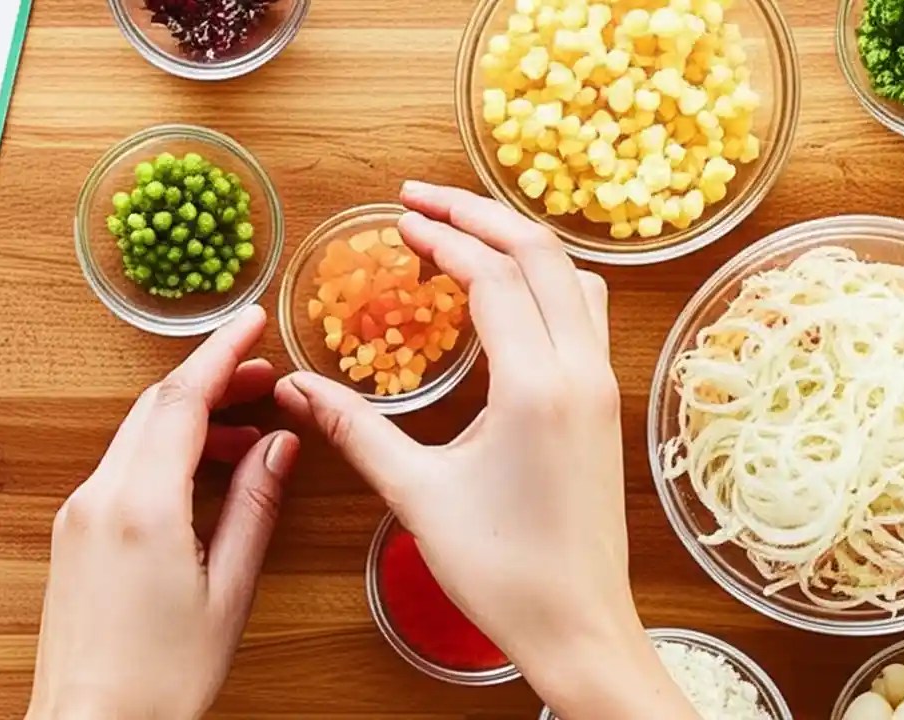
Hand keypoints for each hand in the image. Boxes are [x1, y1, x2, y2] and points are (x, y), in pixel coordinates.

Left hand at [27, 306, 298, 719]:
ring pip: (140, 432)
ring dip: (194, 416)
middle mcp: (99, 497)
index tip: (253, 321)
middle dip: (214, 379)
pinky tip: (210, 468)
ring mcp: (79, 512)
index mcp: (141, 506)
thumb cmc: (161, 675)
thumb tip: (281, 445)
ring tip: (253, 428)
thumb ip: (255, 505)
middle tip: (267, 373)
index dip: (222, 353)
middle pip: (156, 406)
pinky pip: (126, 464)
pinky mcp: (75, 530)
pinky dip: (170, 449)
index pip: (181, 399)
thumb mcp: (229, 588)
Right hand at [276, 182, 695, 718]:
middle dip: (481, 215)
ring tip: (465, 234)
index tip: (400, 222)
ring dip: (521, 244)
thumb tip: (297, 390)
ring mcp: (603, 386)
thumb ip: (355, 431)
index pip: (493, 276)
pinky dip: (547, 283)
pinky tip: (508, 296)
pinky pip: (585, 315)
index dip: (444, 237)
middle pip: (542, 254)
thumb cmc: (502, 571)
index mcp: (536, 386)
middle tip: (424, 199)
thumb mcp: (417, 495)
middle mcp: (581, 372)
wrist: (579, 626)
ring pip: (574, 278)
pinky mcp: (606, 405)